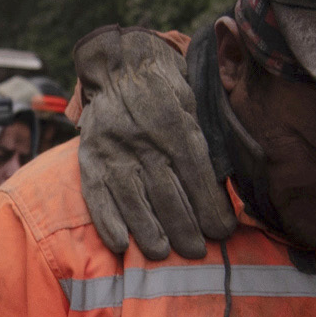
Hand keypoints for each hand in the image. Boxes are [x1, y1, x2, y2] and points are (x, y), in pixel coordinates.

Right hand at [71, 26, 231, 258]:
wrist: (119, 63)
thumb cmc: (166, 88)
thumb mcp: (195, 106)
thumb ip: (206, 143)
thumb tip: (225, 188)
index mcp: (176, 127)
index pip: (198, 179)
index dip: (212, 210)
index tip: (222, 232)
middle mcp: (145, 142)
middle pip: (169, 197)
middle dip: (186, 230)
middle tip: (196, 251)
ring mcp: (114, 151)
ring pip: (135, 202)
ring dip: (150, 233)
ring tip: (163, 253)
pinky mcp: (90, 157)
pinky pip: (98, 195)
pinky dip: (108, 222)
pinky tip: (121, 243)